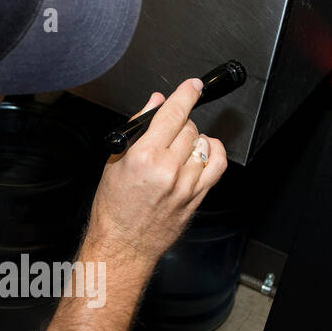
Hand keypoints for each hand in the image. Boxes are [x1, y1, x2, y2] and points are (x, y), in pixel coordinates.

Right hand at [86, 80, 228, 266]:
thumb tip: (155, 103)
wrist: (123, 244)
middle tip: (167, 134)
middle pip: (190, 128)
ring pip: (204, 144)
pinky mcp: (197, 198)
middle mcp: (168, 170)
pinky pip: (217, 165)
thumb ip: (138, 128)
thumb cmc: (114, 208)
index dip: (186, 94)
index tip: (193, 86)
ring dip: (194, 140)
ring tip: (178, 149)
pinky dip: (213, 153)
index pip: (174, 114)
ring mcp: (186, 186)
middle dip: (181, 124)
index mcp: (144, 157)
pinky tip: (202, 153)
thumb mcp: (115, 162)